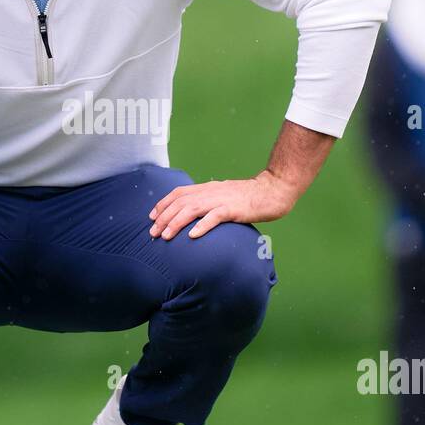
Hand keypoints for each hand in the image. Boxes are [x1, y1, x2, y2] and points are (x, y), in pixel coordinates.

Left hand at [148, 169, 298, 239]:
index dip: (163, 204)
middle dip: (163, 217)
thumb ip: (209, 201)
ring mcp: (222, 199)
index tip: (151, 217)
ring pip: (192, 209)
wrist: (272, 190)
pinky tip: (193, 236)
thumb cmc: (248, 197)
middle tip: (152, 233)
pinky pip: (215, 217)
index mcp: (207, 188)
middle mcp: (210, 192)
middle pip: (180, 202)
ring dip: (176, 223)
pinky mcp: (234, 209)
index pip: (179, 193)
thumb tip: (194, 214)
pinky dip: (202, 225)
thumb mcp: (223, 195)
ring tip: (166, 236)